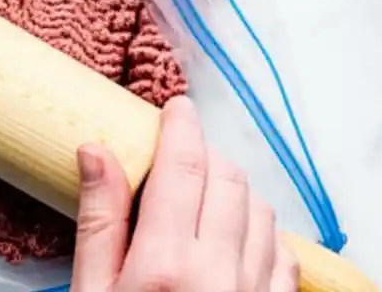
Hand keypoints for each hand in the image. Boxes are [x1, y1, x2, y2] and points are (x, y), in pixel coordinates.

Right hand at [72, 96, 299, 291]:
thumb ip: (99, 225)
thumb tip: (96, 151)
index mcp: (165, 264)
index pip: (183, 166)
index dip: (181, 127)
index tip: (177, 108)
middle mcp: (218, 272)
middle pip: (228, 179)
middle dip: (206, 156)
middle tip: (181, 157)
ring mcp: (254, 291)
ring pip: (262, 210)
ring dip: (235, 192)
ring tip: (205, 199)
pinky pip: (285, 254)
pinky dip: (264, 233)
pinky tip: (238, 238)